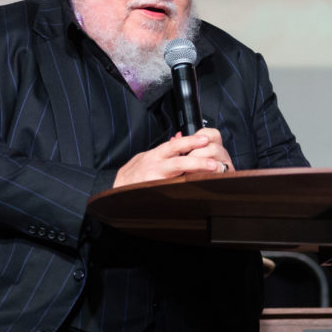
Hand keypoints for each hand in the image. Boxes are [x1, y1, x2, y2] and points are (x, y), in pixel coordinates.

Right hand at [113, 128, 234, 186]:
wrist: (117, 188)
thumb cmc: (136, 172)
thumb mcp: (148, 156)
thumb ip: (166, 150)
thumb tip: (179, 137)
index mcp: (155, 155)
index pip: (174, 145)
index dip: (190, 141)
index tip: (205, 140)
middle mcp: (155, 167)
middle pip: (178, 162)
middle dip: (197, 162)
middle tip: (214, 163)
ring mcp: (155, 182)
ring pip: (177, 179)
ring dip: (195, 178)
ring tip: (209, 177)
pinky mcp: (155, 194)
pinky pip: (173, 192)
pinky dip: (186, 192)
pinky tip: (198, 192)